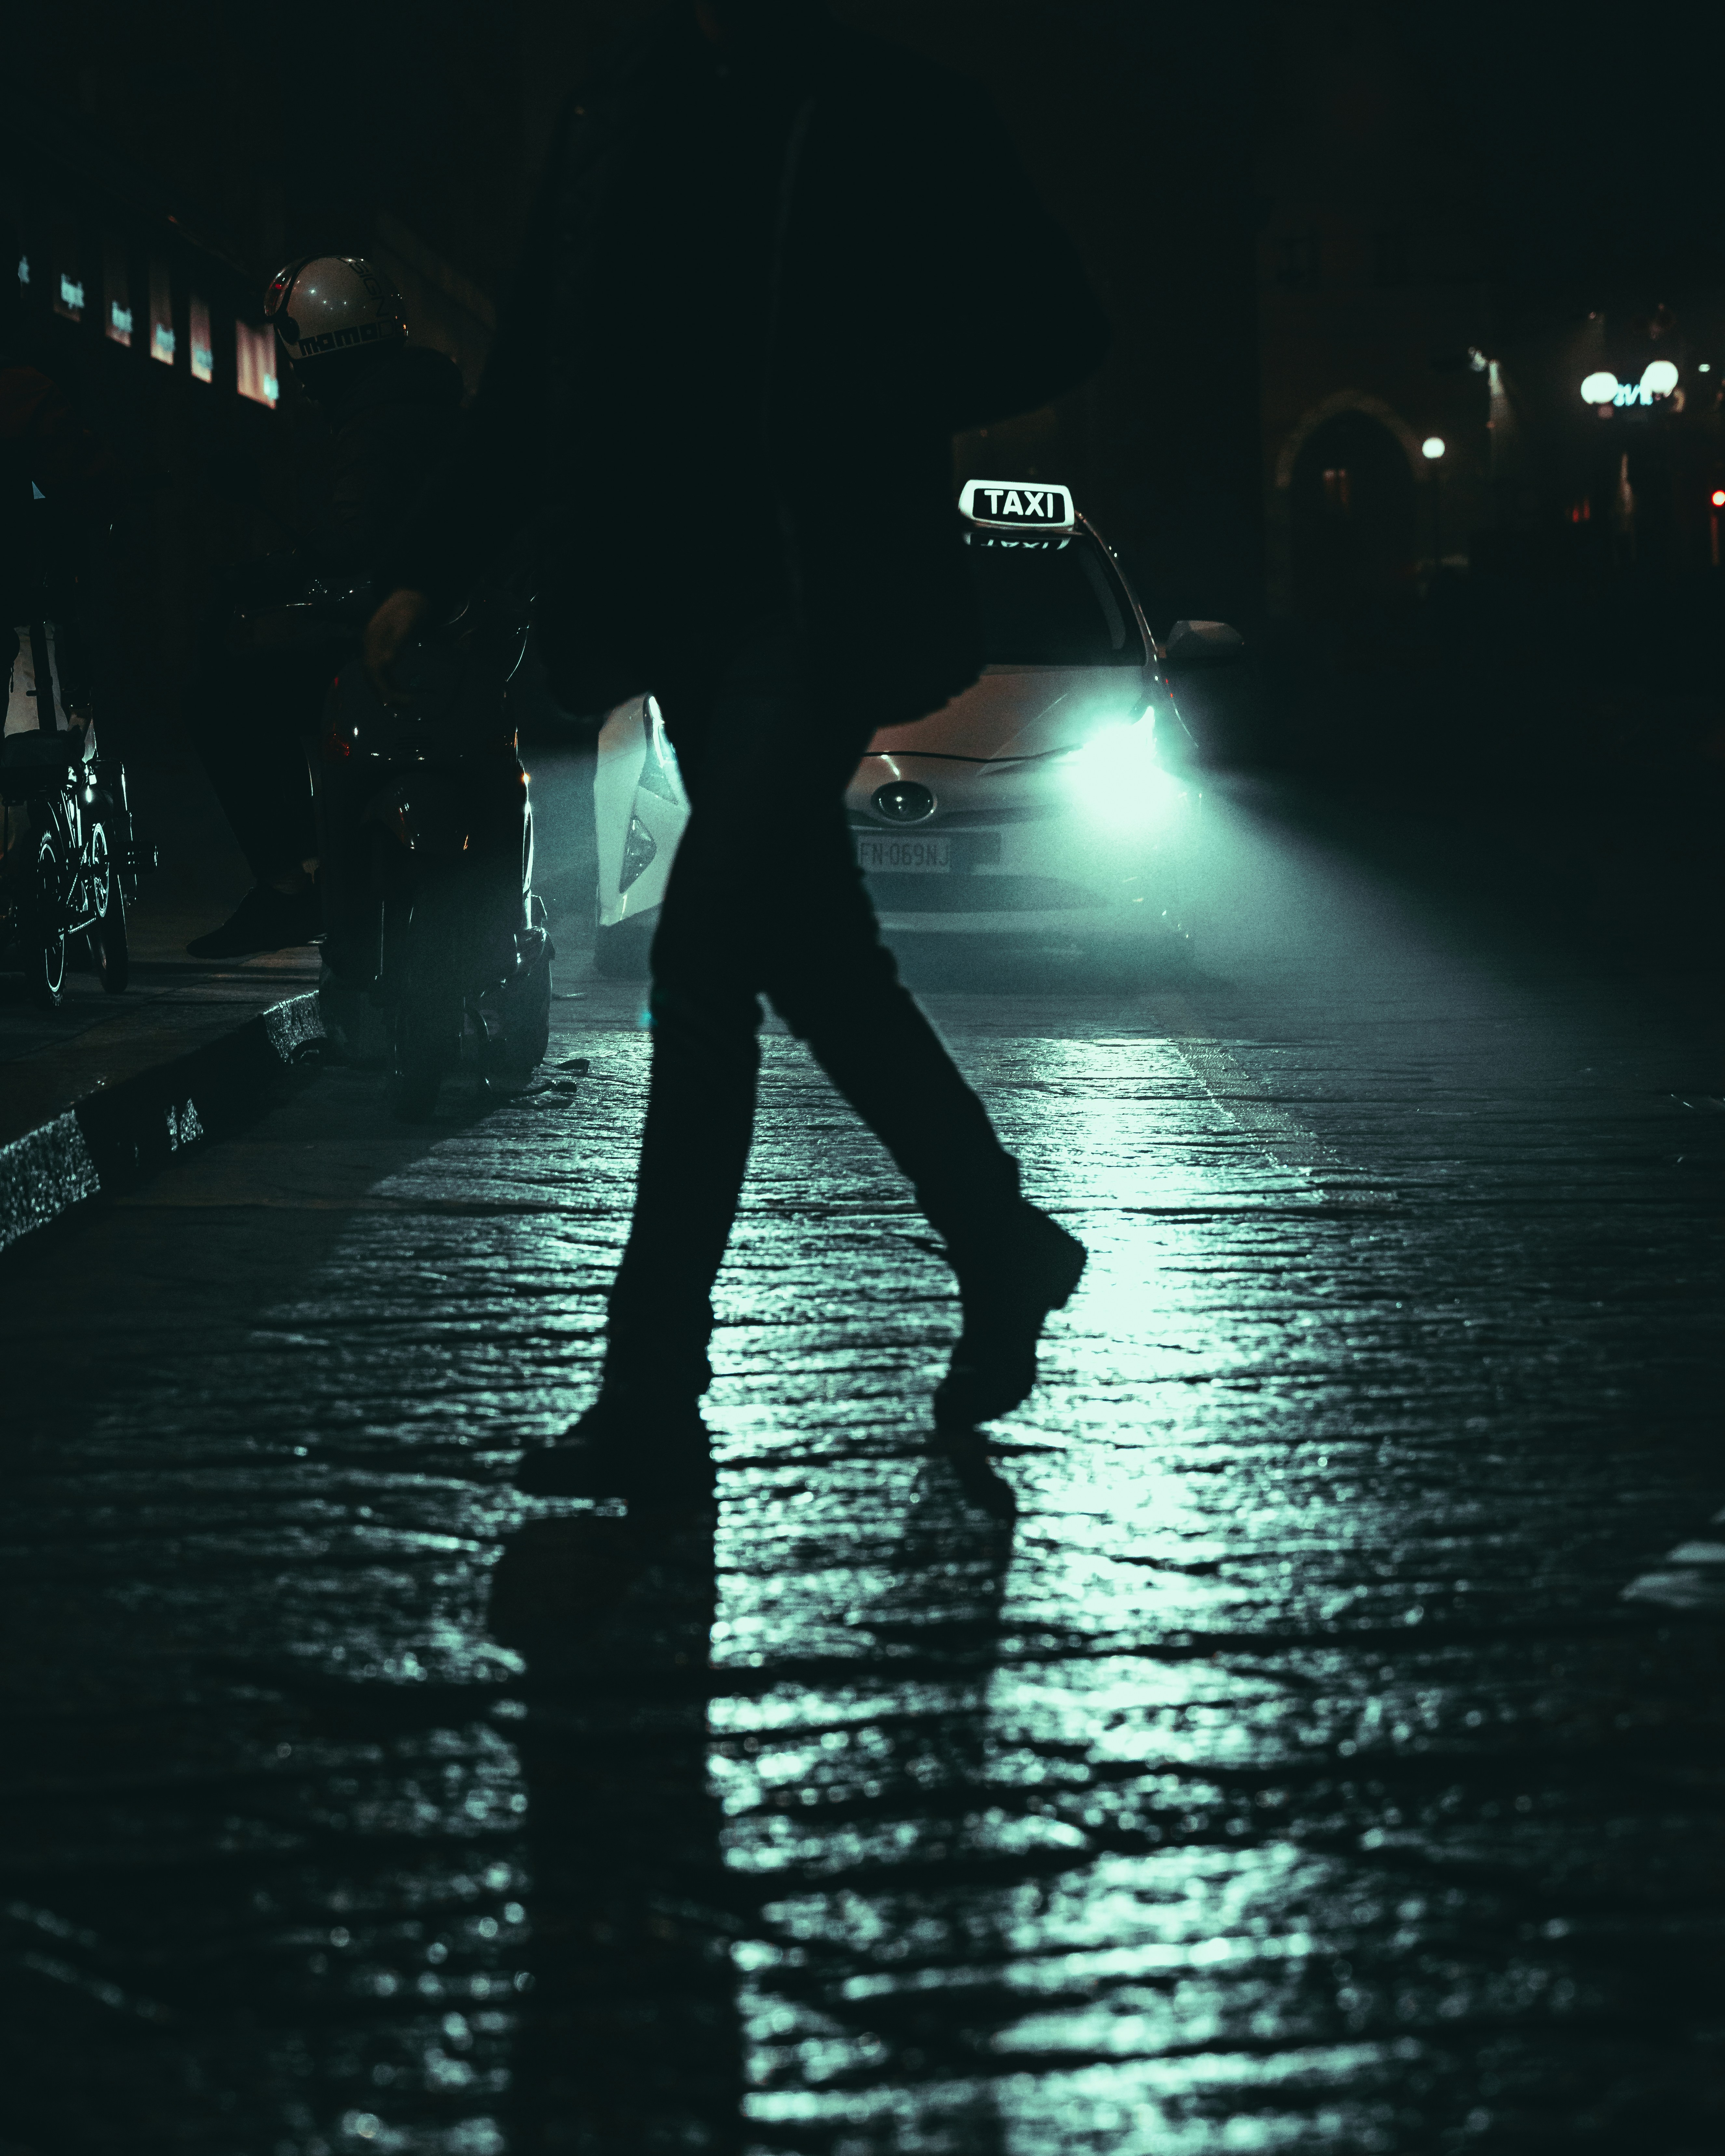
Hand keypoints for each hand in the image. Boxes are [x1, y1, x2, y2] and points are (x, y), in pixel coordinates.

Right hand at [363, 587, 429, 704]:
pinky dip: (391, 683)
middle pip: (372, 676)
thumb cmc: (408, 609)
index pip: (372, 669)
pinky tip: (402, 690)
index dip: (381, 687)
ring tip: (408, 701)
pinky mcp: (382, 651)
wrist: (409, 596)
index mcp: (371, 639)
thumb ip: (395, 643)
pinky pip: (383, 672)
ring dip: (389, 691)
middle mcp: (369, 646)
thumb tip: (388, 663)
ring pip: (377, 676)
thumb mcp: (405, 623)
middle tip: (408, 703)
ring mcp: (374, 648)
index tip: (393, 701)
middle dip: (387, 693)